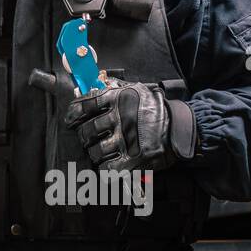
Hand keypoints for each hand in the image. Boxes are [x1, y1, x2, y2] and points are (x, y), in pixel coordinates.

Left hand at [65, 81, 194, 171]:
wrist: (180, 127)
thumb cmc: (155, 108)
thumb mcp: (135, 89)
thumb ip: (114, 86)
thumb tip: (95, 81)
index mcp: (118, 99)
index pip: (84, 104)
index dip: (73, 113)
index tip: (70, 120)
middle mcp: (120, 118)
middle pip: (87, 131)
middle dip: (84, 137)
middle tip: (87, 138)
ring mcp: (126, 140)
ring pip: (95, 151)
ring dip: (95, 153)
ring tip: (100, 152)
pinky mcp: (134, 159)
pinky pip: (109, 169)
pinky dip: (106, 169)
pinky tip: (109, 165)